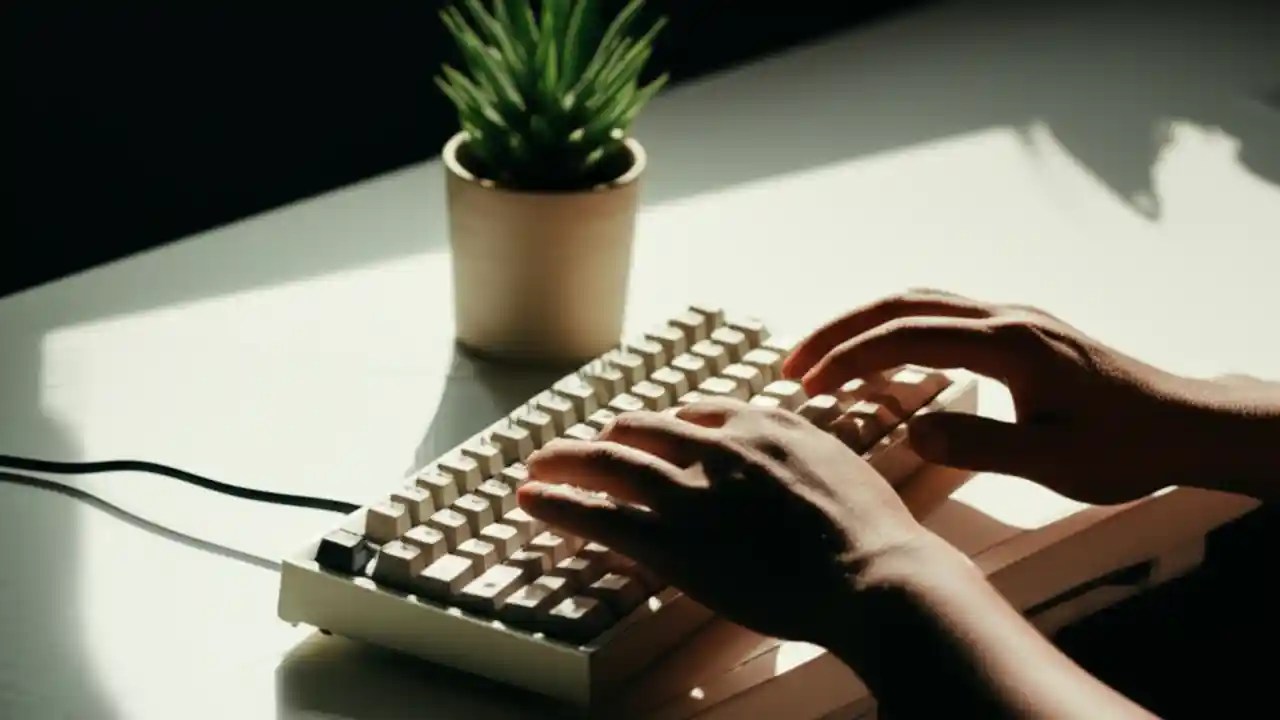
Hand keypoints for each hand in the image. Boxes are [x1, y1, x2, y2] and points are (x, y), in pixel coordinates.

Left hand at [517, 398, 939, 644]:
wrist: (875, 575)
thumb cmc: (873, 537)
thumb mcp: (841, 468)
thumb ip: (802, 456)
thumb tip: (796, 461)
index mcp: (764, 425)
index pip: (696, 413)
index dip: (661, 425)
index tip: (644, 432)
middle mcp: (719, 446)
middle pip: (643, 429)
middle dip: (608, 436)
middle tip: (582, 444)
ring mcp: (692, 492)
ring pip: (611, 463)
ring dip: (566, 460)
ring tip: (538, 462)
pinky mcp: (673, 541)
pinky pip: (601, 515)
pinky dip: (559, 504)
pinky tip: (532, 499)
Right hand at [781, 288, 1251, 503]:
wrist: (1182, 422)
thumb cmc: (1125, 447)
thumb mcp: (1053, 461)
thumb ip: (980, 443)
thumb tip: (913, 431)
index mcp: (1012, 344)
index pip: (910, 335)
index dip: (852, 355)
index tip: (809, 383)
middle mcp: (1007, 318)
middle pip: (903, 304)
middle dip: (840, 330)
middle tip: (792, 364)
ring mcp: (1013, 317)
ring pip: (920, 300)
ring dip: (864, 323)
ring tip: (820, 356)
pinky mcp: (1017, 329)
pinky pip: (940, 312)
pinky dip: (894, 325)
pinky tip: (879, 353)